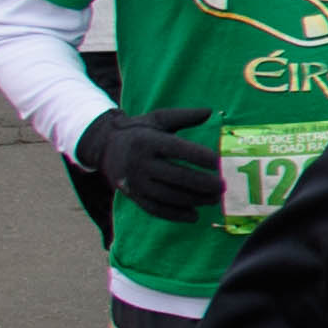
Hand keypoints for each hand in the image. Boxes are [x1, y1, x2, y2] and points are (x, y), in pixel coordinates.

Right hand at [73, 104, 223, 217]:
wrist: (105, 147)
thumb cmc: (139, 131)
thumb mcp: (157, 119)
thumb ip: (183, 116)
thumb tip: (209, 111)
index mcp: (147, 141)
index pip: (177, 149)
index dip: (200, 157)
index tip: (219, 163)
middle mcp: (139, 162)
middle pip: (176, 176)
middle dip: (203, 183)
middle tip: (223, 186)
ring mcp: (135, 181)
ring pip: (169, 196)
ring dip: (194, 200)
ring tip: (214, 199)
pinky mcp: (133, 196)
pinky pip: (155, 209)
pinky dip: (175, 215)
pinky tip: (194, 216)